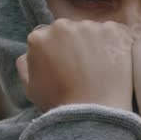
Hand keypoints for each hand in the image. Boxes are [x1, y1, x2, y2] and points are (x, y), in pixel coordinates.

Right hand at [16, 19, 133, 111]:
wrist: (94, 113)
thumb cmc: (60, 104)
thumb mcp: (30, 87)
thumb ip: (25, 64)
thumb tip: (28, 52)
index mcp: (38, 37)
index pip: (47, 37)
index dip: (56, 52)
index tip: (65, 66)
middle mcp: (62, 26)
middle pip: (69, 30)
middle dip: (74, 43)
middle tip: (83, 68)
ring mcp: (89, 26)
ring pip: (91, 30)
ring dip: (94, 42)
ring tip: (100, 68)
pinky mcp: (114, 30)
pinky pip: (115, 32)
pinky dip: (115, 44)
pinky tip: (114, 62)